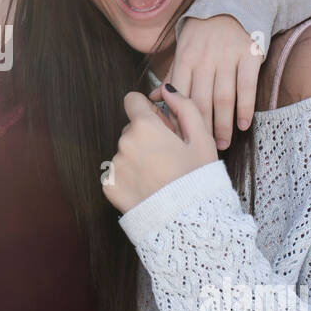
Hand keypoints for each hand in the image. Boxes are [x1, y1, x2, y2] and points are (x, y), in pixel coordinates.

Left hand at [105, 87, 218, 214]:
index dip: (148, 110)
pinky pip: (117, 174)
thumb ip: (185, 107)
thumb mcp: (202, 138)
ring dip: (138, 159)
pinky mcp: (109, 185)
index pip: (132, 100)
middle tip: (168, 157)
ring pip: (125, 152)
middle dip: (146, 138)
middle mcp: (124, 142)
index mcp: (144, 126)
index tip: (160, 125)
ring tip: (160, 177)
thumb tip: (167, 90)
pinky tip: (148, 188)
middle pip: (131, 129)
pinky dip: (129, 179)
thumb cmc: (198, 178)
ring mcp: (114, 165)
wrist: (187, 220)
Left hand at [162, 14, 263, 150]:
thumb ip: (173, 75)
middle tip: (203, 151)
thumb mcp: (185, 50)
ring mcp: (227, 57)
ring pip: (223, 97)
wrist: (234, 3)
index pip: (179, 94)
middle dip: (201, 128)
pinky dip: (245, 107)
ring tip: (222, 144)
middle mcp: (205, 58)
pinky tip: (244, 125)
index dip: (179, 119)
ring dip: (222, 124)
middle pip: (200, 100)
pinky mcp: (250, 55)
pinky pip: (247, 86)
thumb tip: (154, 98)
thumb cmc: (204, 34)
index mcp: (185, 58)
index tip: (179, 140)